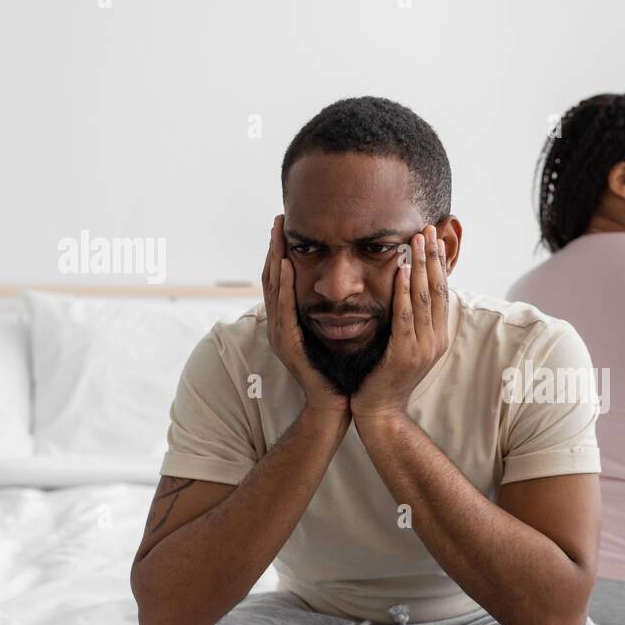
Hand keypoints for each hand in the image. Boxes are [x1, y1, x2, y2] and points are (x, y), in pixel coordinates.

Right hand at [262, 214, 349, 417]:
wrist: (334, 404)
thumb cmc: (340, 371)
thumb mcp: (336, 333)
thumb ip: (334, 311)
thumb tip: (352, 285)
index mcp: (290, 322)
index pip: (282, 281)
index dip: (282, 253)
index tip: (287, 227)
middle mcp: (279, 326)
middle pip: (272, 279)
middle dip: (274, 248)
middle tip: (277, 220)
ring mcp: (280, 335)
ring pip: (273, 290)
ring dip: (275, 259)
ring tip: (278, 235)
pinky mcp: (287, 345)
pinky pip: (283, 310)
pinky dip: (283, 286)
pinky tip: (286, 266)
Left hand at [349, 224, 449, 426]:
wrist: (379, 412)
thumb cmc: (384, 378)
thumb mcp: (403, 346)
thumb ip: (408, 322)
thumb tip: (407, 293)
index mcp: (437, 337)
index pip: (441, 292)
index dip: (438, 264)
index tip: (433, 238)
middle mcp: (435, 340)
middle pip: (437, 290)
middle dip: (432, 258)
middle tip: (428, 229)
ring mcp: (422, 348)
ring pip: (424, 298)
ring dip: (420, 267)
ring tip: (415, 241)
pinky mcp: (404, 354)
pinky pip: (405, 317)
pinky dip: (404, 292)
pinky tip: (401, 271)